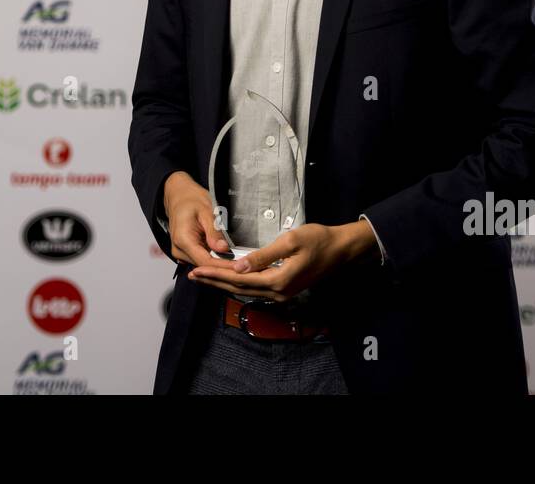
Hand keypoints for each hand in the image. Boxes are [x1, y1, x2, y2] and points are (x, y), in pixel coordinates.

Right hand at [163, 171, 236, 269]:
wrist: (179, 196)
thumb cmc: (192, 200)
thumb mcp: (206, 211)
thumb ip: (214, 231)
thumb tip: (224, 248)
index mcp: (183, 239)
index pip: (205, 262)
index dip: (223, 266)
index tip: (240, 266)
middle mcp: (179, 250)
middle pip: (204, 266)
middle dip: (224, 267)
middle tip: (244, 266)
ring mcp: (180, 253)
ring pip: (203, 265)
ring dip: (220, 264)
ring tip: (239, 262)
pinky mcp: (185, 252)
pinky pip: (201, 260)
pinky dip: (214, 260)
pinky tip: (228, 258)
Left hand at [187, 221, 367, 301]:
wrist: (342, 250)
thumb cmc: (318, 240)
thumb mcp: (290, 242)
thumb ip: (263, 256)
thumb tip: (239, 268)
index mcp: (278, 281)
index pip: (239, 279)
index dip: (216, 274)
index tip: (197, 268)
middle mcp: (278, 293)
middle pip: (238, 289)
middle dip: (214, 282)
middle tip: (192, 276)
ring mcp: (282, 294)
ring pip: (245, 291)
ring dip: (223, 284)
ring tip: (204, 278)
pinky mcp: (285, 289)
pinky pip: (255, 289)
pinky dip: (237, 284)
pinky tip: (228, 280)